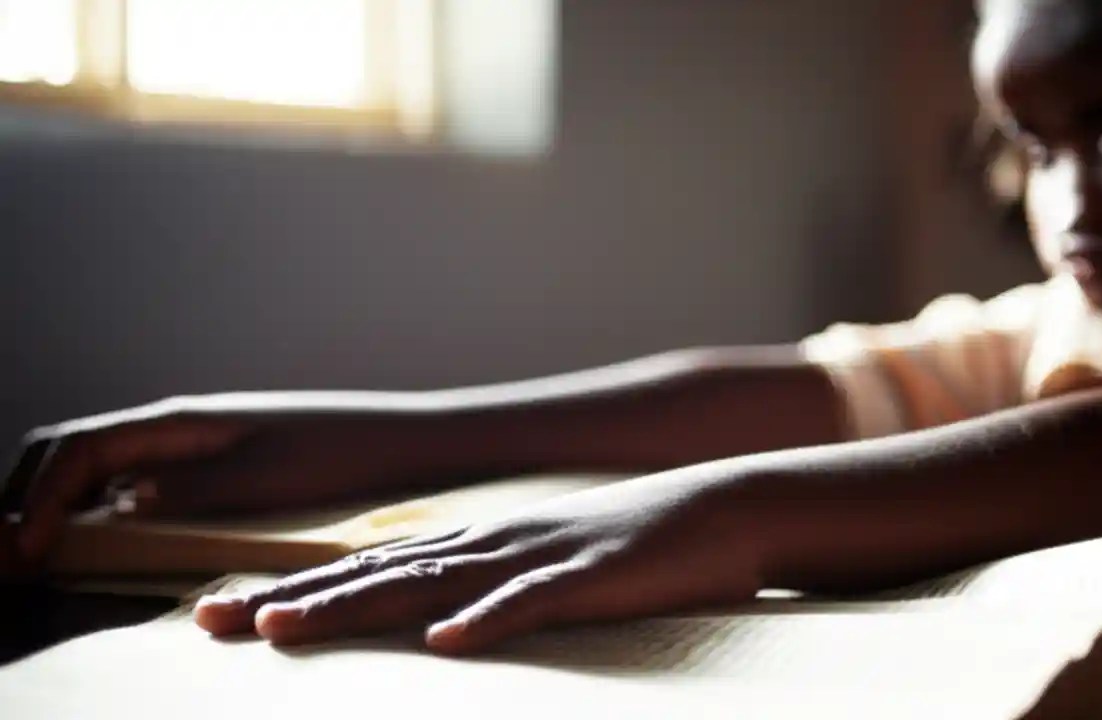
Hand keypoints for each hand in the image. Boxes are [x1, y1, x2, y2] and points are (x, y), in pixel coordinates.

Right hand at [3, 395, 443, 567]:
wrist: (405, 442)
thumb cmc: (343, 455)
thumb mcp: (261, 480)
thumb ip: (188, 491)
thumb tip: (120, 501)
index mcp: (180, 422)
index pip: (77, 450)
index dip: (34, 498)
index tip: (22, 550)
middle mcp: (178, 426)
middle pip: (73, 452)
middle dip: (27, 496)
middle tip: (10, 555)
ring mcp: (194, 443)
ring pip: (101, 466)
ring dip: (59, 502)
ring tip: (36, 551)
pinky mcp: (216, 464)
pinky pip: (138, 480)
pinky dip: (101, 506)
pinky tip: (103, 537)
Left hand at [193, 469, 763, 654]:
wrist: (717, 507)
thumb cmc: (632, 547)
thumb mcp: (546, 565)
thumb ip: (490, 589)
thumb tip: (435, 626)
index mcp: (478, 546)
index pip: (371, 569)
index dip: (297, 590)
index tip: (229, 614)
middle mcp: (490, 546)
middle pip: (376, 574)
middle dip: (291, 598)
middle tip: (209, 622)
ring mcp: (536, 557)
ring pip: (431, 585)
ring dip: (355, 606)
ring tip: (285, 628)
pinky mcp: (588, 576)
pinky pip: (531, 604)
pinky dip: (487, 622)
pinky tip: (446, 642)